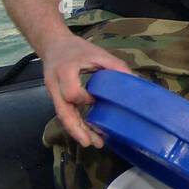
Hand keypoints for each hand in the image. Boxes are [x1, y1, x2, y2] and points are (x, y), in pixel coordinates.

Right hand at [41, 32, 133, 147]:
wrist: (53, 44)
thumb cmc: (76, 48)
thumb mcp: (97, 52)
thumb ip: (115, 66)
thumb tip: (135, 81)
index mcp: (64, 71)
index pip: (71, 92)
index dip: (84, 99)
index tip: (96, 100)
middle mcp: (55, 85)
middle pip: (63, 112)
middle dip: (77, 129)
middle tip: (92, 143)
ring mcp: (54, 93)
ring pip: (63, 116)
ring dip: (77, 131)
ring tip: (93, 143)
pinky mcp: (57, 98)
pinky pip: (65, 114)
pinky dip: (76, 125)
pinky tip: (88, 133)